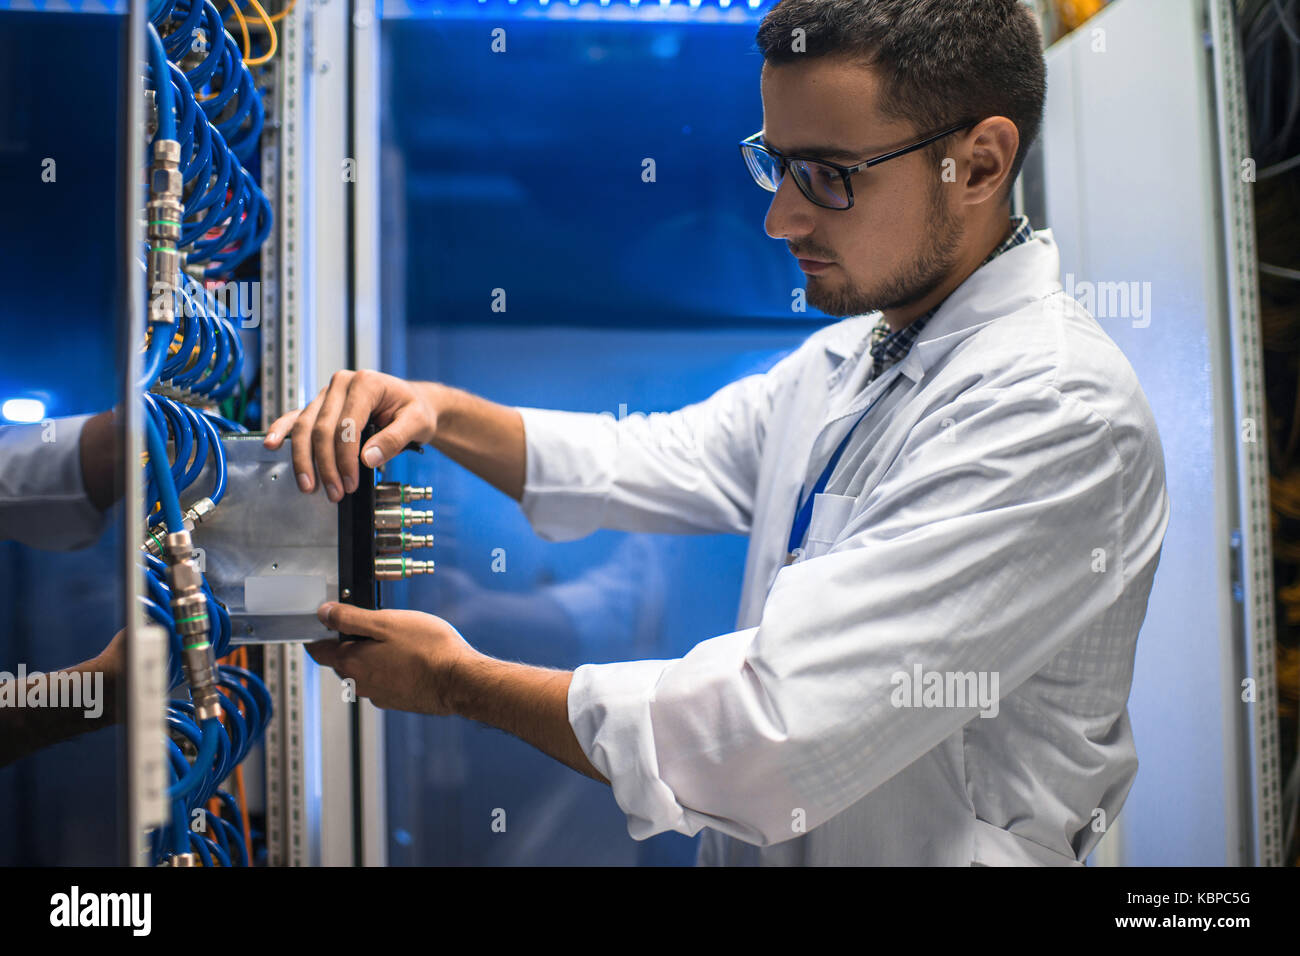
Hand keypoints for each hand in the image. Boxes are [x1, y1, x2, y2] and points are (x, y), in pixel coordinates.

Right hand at [263, 370, 440, 501]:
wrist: (413, 403)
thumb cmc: (414, 409)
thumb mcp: (417, 422)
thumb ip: (394, 439)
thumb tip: (367, 459)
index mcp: (366, 383)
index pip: (346, 425)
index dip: (345, 458)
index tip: (350, 483)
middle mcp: (341, 384)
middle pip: (322, 429)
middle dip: (326, 466)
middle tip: (334, 492)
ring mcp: (327, 394)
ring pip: (305, 427)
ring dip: (305, 460)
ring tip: (309, 486)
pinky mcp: (319, 406)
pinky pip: (295, 418)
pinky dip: (281, 431)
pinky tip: (271, 444)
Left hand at [305, 602, 483, 714]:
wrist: (460, 681)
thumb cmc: (428, 649)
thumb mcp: (386, 622)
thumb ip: (350, 617)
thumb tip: (324, 613)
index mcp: (351, 663)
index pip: (318, 651)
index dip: (320, 633)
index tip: (328, 622)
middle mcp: (360, 684)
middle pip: (343, 660)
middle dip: (351, 643)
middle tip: (375, 625)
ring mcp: (379, 695)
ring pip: (365, 671)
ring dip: (373, 656)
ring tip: (399, 641)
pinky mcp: (398, 701)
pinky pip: (385, 680)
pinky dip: (391, 669)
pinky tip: (411, 658)